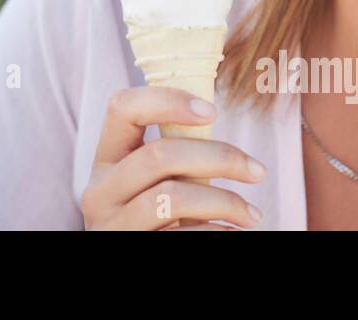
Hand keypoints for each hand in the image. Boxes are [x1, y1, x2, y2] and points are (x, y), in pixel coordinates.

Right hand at [80, 86, 265, 229]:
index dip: (167, 100)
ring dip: (225, 202)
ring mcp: (112, 225)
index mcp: (105, 160)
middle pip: (159, 155)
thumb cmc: (155, 219)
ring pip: (172, 197)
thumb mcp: (147, 184)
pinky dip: (216, 231)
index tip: (212, 111)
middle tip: (257, 171)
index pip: (122, 108)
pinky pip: (181, 234)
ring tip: (252, 215)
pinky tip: (231, 231)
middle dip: (219, 157)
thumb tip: (211, 113)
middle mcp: (99, 191)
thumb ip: (168, 157)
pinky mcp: (131, 247)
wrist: (131, 256)